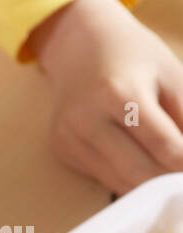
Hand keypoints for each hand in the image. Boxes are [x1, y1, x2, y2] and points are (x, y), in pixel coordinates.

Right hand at [29, 0, 182, 195]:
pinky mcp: (62, 150)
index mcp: (120, 95)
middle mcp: (87, 121)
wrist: (80, 47)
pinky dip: (127, 177)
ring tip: (168, 175)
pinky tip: (140, 164)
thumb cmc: (133, 58)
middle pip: (139, 173)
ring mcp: (70, 138)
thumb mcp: (171, 77)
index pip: (165, 147)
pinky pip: (103, 177)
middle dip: (169, 181)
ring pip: (120, 183)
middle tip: (181, 180)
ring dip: (150, 185)